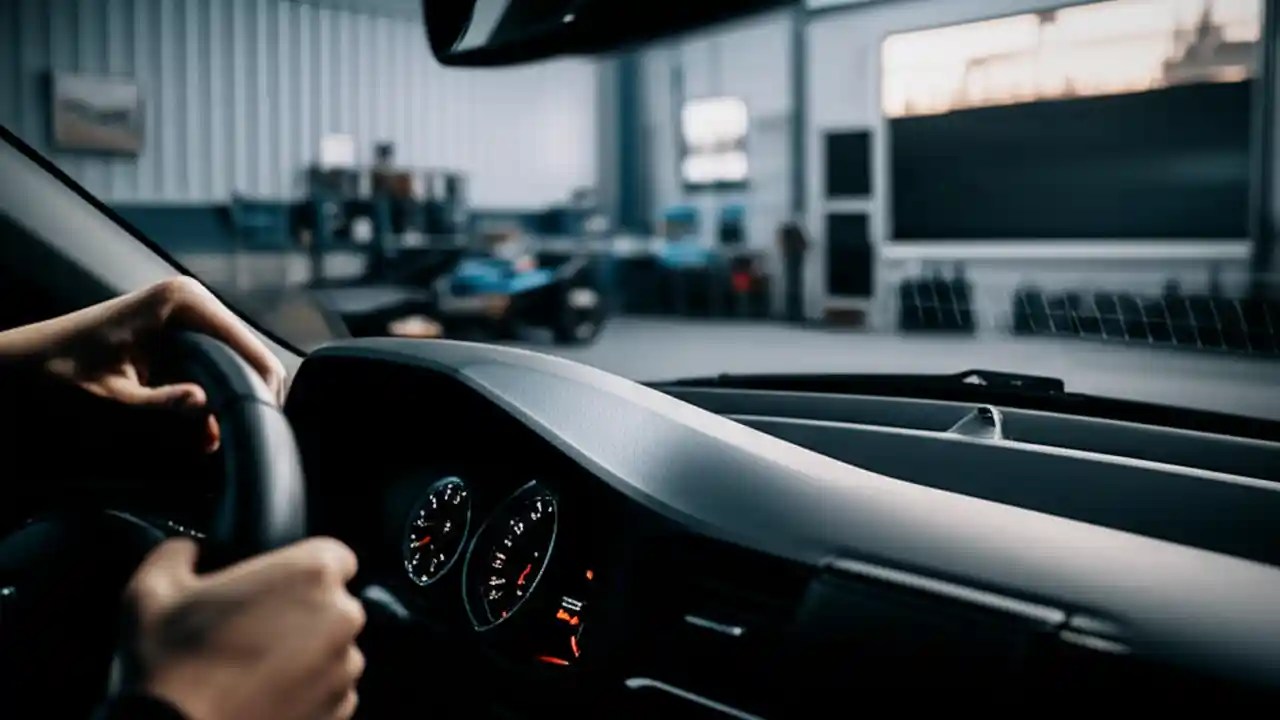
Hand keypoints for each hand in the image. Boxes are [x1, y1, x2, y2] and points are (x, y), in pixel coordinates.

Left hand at [0, 277, 285, 450]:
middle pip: (252, 351)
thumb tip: (205, 405)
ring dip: (236, 397)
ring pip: (241, 358)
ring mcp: (192, 309)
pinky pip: (222, 359)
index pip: (247, 345)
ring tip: (220, 435)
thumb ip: (159, 403)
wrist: (30, 356)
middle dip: (250, 396)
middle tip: (242, 437)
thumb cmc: (62, 370)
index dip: (260, 386)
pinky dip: (221, 391)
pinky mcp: (187, 325)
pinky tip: (206, 424)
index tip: (261, 425)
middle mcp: (193, 297)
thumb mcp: (111, 395)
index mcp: (181, 302)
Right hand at [123, 538, 365, 719]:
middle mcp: (340, 617)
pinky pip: (331, 691)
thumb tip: (186, 552)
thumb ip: (178, 555)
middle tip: (252, 630)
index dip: (301, 570)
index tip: (274, 586)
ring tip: (252, 669)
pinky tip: (263, 696)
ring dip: (305, 654)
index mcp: (311, 572)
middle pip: (333, 604)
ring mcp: (343, 668)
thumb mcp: (152, 590)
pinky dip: (306, 692)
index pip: (333, 556)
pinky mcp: (339, 710)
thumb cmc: (171, 665)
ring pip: (333, 649)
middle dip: (301, 613)